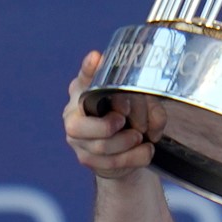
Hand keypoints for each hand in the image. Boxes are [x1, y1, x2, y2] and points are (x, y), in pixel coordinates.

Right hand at [64, 51, 164, 179]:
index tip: (96, 58)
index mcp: (84, 92)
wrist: (125, 151)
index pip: (84, 78)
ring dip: (126, 143)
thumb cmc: (130, 120)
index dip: (89, 70)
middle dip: (107, 126)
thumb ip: (147, 102)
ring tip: (139, 137)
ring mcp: (77, 139)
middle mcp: (73, 114)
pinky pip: (111, 163)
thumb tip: (148, 103)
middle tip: (124, 121)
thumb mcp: (142, 106)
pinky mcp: (87, 160)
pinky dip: (135, 157)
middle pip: (81, 126)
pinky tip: (145, 150)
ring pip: (100, 146)